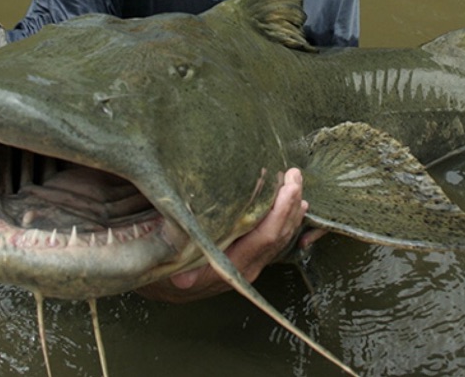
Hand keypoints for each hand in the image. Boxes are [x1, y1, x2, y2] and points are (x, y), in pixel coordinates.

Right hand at [135, 167, 325, 302]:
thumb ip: (179, 270)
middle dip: (291, 203)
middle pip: (280, 234)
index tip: (288, 187)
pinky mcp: (252, 258)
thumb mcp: (168, 266)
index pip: (266, 237)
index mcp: (231, 267)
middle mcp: (247, 267)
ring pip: (282, 237)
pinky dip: (287, 219)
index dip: (280, 211)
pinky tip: (294, 205)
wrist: (170, 289)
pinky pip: (276, 239)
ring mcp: (252, 264)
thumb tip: (183, 279)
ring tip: (296, 184)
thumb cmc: (167, 270)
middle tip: (295, 175)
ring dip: (292, 210)